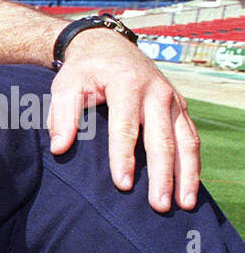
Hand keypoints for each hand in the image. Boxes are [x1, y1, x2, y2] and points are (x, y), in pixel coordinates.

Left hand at [47, 29, 199, 212]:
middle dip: (163, 175)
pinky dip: (192, 163)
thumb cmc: (83, 71)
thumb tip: (59, 148)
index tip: (123, 185)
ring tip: (184, 204)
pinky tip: (188, 186)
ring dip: (187, 174)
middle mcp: (156, 92)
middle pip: (162, 139)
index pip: (126, 127)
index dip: (124, 157)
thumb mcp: (65, 85)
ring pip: (186, 141)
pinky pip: (190, 137)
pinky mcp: (179, 107)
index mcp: (127, 85)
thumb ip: (62, 115)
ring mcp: (172, 100)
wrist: (108, 46)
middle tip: (160, 206)